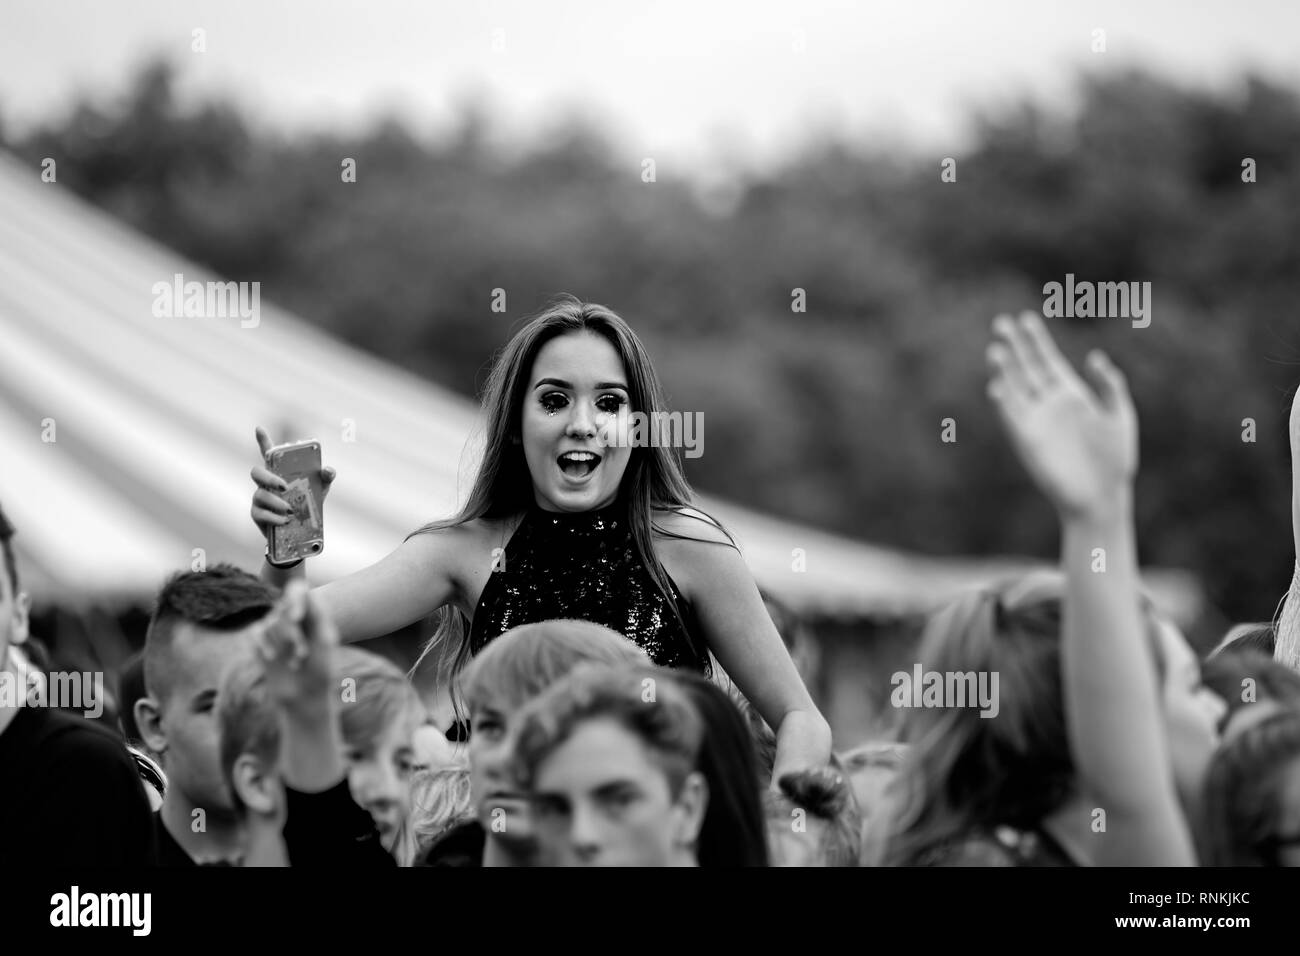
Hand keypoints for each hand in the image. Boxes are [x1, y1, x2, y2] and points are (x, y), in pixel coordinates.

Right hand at [250, 426, 335, 537]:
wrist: (299, 531)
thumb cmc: (307, 504)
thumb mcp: (320, 489)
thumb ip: (325, 477)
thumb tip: (328, 470)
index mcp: (278, 472)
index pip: (268, 453)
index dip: (263, 441)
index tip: (259, 428)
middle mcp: (265, 483)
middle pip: (256, 472)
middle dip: (268, 478)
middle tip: (285, 486)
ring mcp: (258, 498)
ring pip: (259, 494)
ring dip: (276, 502)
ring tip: (291, 510)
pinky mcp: (257, 514)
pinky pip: (260, 513)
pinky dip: (273, 517)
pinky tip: (285, 520)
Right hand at [257, 579, 337, 711]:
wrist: (305, 695)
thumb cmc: (321, 667)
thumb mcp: (324, 639)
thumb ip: (316, 611)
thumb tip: (302, 587)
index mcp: (311, 611)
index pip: (297, 589)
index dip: (295, 599)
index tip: (297, 617)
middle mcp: (291, 615)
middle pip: (283, 607)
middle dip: (292, 633)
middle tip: (302, 655)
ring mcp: (273, 626)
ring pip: (270, 622)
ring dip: (283, 645)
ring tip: (295, 663)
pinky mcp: (259, 640)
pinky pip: (256, 633)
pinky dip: (264, 646)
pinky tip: (273, 659)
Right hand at [986, 311, 1137, 519]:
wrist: (1101, 496)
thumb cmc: (1115, 459)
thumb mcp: (1120, 415)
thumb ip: (1109, 385)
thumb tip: (1094, 356)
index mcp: (1071, 394)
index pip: (1048, 360)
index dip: (1036, 339)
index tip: (1025, 318)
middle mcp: (1048, 403)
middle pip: (1025, 368)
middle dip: (1014, 346)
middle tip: (1001, 322)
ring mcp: (1034, 420)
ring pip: (1014, 388)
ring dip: (1004, 369)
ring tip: (995, 349)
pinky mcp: (1025, 440)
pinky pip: (1010, 417)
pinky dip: (1003, 401)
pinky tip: (997, 386)